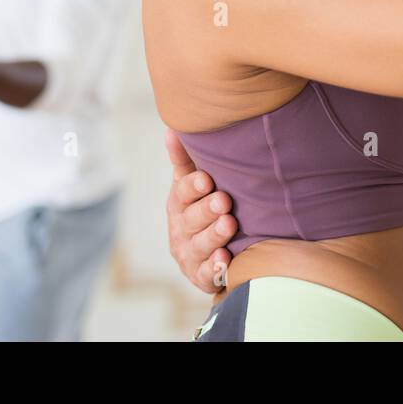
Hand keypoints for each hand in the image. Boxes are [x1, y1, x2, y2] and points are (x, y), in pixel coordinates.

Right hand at [165, 128, 236, 293]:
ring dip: (214, 235)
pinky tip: (226, 258)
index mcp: (178, 203)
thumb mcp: (192, 185)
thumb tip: (173, 128)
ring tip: (229, 224)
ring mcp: (189, 254)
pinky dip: (215, 267)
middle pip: (192, 219)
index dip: (193, 187)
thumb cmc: (201, 209)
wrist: (206, 254)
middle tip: (224, 201)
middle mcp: (180, 229)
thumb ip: (184, 160)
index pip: (182, 193)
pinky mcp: (200, 276)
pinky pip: (207, 273)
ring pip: (200, 245)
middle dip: (207, 210)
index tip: (207, 179)